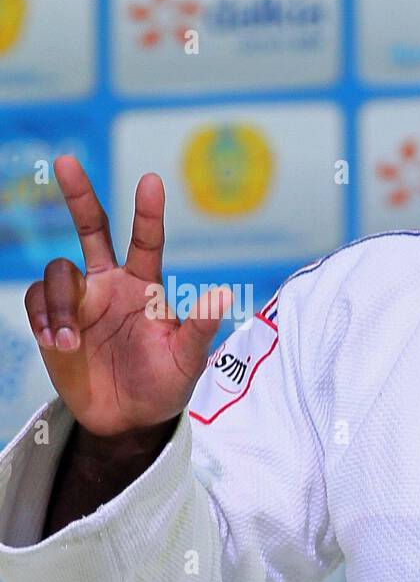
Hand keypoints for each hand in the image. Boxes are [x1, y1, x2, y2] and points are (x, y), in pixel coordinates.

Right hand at [24, 156, 229, 438]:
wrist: (129, 420)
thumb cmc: (164, 385)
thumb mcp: (187, 361)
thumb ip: (200, 329)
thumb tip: (221, 294)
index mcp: (145, 288)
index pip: (146, 242)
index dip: (148, 212)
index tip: (152, 180)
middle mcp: (111, 285)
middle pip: (91, 228)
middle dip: (79, 195)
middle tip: (67, 161)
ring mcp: (80, 301)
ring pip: (58, 273)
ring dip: (58, 305)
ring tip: (69, 343)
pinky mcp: (53, 320)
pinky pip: (35, 300)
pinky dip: (42, 317)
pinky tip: (56, 342)